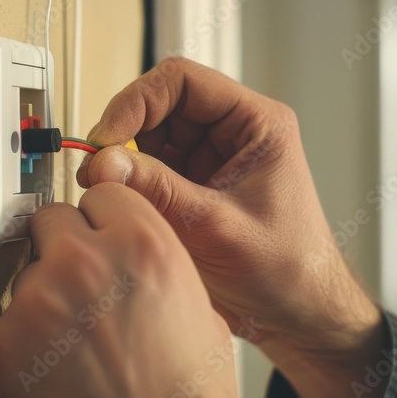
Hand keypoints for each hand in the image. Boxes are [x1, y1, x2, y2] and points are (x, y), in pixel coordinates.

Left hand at [0, 183, 242, 397]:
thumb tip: (136, 262)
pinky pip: (7, 320)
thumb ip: (160, 269)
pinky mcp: (4, 337)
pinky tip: (53, 368)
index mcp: (144, 245)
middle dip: (64, 247)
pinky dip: (22, 339)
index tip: (99, 233)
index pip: (104, 193)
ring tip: (73, 344)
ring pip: (27, 272)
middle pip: (53, 219)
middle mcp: (86, 259)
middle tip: (79, 286)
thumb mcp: (203, 314)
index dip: (104, 218)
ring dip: (44, 296)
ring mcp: (39, 296)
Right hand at [77, 58, 385, 397]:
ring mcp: (209, 162)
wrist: (298, 316)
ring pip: (148, 139)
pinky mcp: (191, 189)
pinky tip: (125, 208)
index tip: (106, 136)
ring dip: (124, 161)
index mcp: (256, 124)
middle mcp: (231, 135)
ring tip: (111, 192)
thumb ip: (160, 192)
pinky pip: (148, 172)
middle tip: (98, 168)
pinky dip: (129, 186)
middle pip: (159, 106)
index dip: (136, 101)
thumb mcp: (218, 228)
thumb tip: (104, 163)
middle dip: (124, 133)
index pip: (182, 81)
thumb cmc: (288, 270)